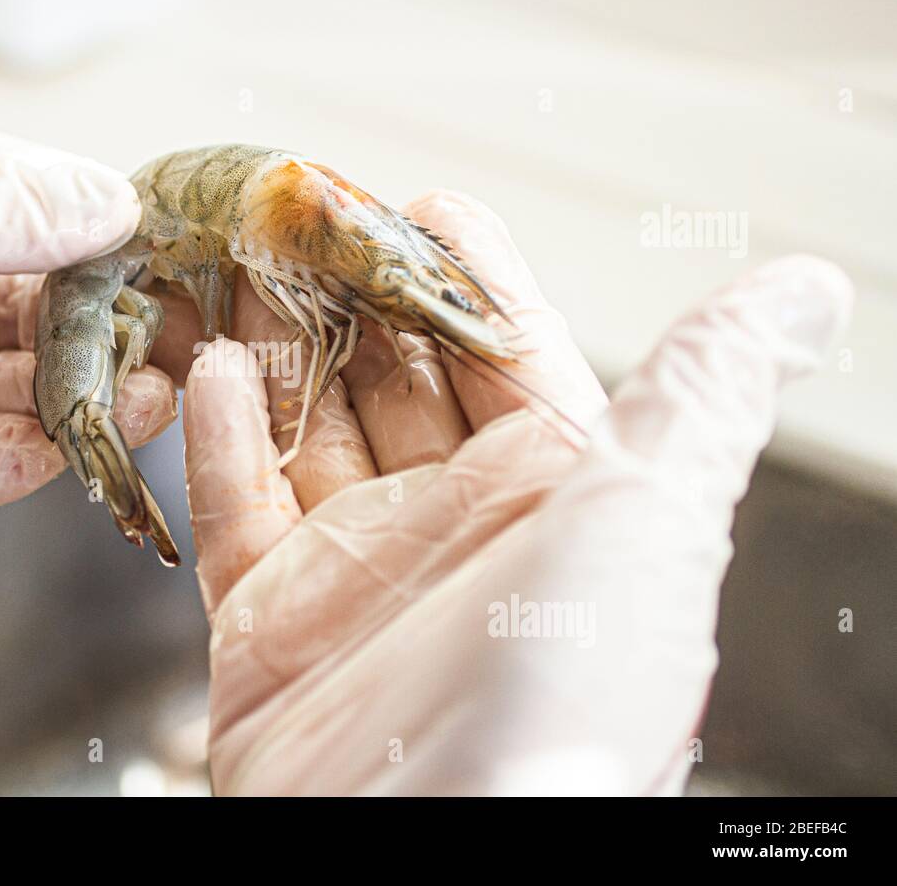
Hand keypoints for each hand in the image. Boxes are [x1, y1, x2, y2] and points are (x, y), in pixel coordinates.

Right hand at [183, 190, 851, 794]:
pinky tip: (214, 374)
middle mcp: (454, 526)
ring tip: (245, 269)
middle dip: (354, 294)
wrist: (431, 855)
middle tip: (306, 214)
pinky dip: (220, 441)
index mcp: (550, 495)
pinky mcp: (270, 620)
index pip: (505, 351)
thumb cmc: (563, 698)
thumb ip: (706, 393)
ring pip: (308, 429)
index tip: (424, 202)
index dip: (467, 274)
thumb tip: (806, 288)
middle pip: (394, 377)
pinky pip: (235, 509)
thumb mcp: (650, 521)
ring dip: (279, 348)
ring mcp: (357, 570)